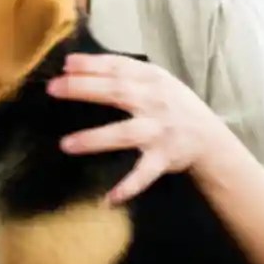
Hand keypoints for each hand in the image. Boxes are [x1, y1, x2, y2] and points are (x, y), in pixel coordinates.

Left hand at [47, 53, 223, 204]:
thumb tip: (70, 65)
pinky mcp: (163, 158)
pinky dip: (129, 187)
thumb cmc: (170, 102)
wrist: (209, 137)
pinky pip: (144, 174)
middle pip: (116, 92)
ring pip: (124, 134)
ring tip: (66, 144)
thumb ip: (118, 68)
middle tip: (54, 89)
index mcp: (151, 79)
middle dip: (83, 89)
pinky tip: (109, 199)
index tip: (65, 65)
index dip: (91, 65)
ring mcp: (158, 131)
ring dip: (95, 139)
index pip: (118, 67)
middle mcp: (154, 102)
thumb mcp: (152, 78)